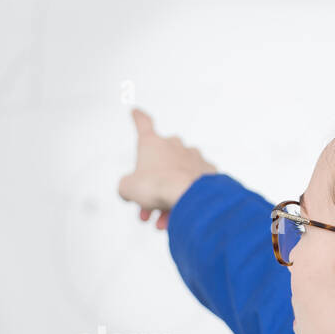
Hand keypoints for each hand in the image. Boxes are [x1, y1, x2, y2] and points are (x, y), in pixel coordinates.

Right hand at [117, 107, 217, 230]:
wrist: (189, 195)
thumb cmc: (157, 187)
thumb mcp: (128, 188)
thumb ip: (126, 187)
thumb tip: (130, 191)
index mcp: (152, 143)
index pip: (143, 124)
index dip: (137, 118)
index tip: (136, 111)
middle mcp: (174, 145)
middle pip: (158, 165)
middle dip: (150, 188)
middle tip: (146, 211)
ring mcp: (193, 157)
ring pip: (175, 179)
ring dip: (166, 199)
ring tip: (162, 222)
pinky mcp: (208, 172)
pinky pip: (192, 185)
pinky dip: (185, 199)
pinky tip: (181, 214)